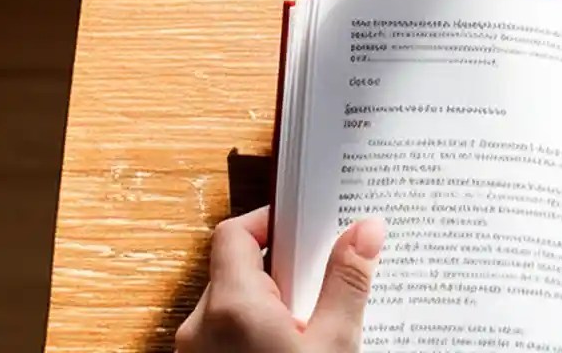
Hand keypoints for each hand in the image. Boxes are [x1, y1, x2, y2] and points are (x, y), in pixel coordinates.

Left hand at [176, 207, 385, 352]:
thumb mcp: (334, 345)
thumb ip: (347, 284)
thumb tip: (366, 229)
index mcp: (232, 306)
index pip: (235, 233)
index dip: (270, 222)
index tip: (306, 227)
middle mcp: (200, 325)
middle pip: (237, 268)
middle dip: (281, 269)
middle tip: (321, 279)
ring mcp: (195, 351)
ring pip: (232, 304)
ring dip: (269, 303)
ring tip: (311, 322)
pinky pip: (226, 333)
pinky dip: (256, 330)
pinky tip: (292, 345)